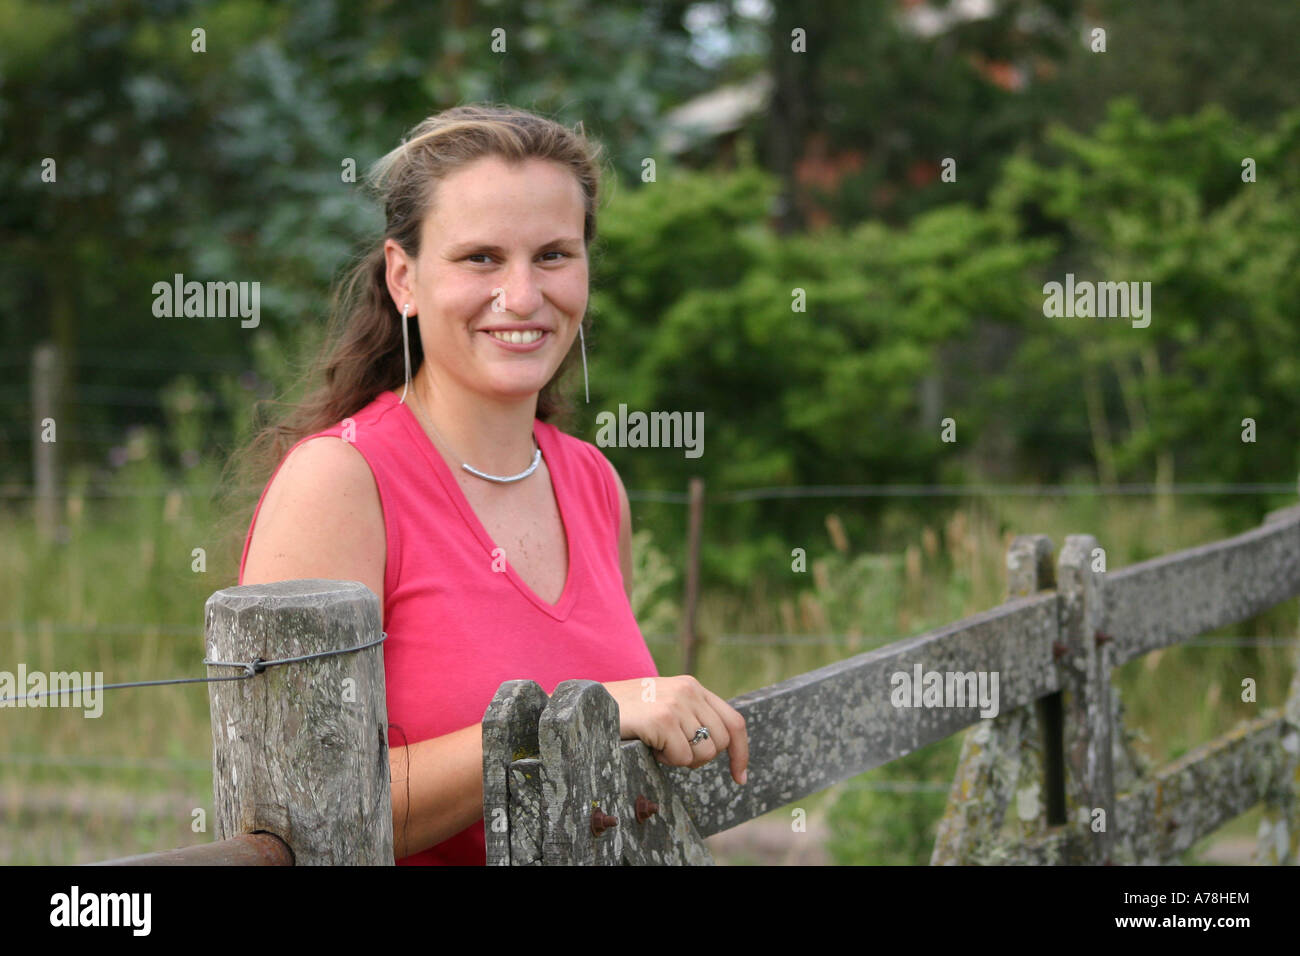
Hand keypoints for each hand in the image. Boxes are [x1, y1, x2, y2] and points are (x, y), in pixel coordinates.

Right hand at [601, 675, 748, 785]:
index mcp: (692, 686)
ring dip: (679, 758)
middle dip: (699, 758)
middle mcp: (689, 690)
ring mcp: (676, 703)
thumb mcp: (663, 706)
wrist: (586, 704)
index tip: (740, 777)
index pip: (733, 721)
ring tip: (656, 743)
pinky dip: (665, 760)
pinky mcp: (662, 719)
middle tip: (671, 751)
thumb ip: (690, 716)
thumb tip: (716, 748)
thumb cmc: (624, 713)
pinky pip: (682, 758)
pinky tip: (647, 744)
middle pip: (720, 742)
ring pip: (703, 754)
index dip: (741, 752)